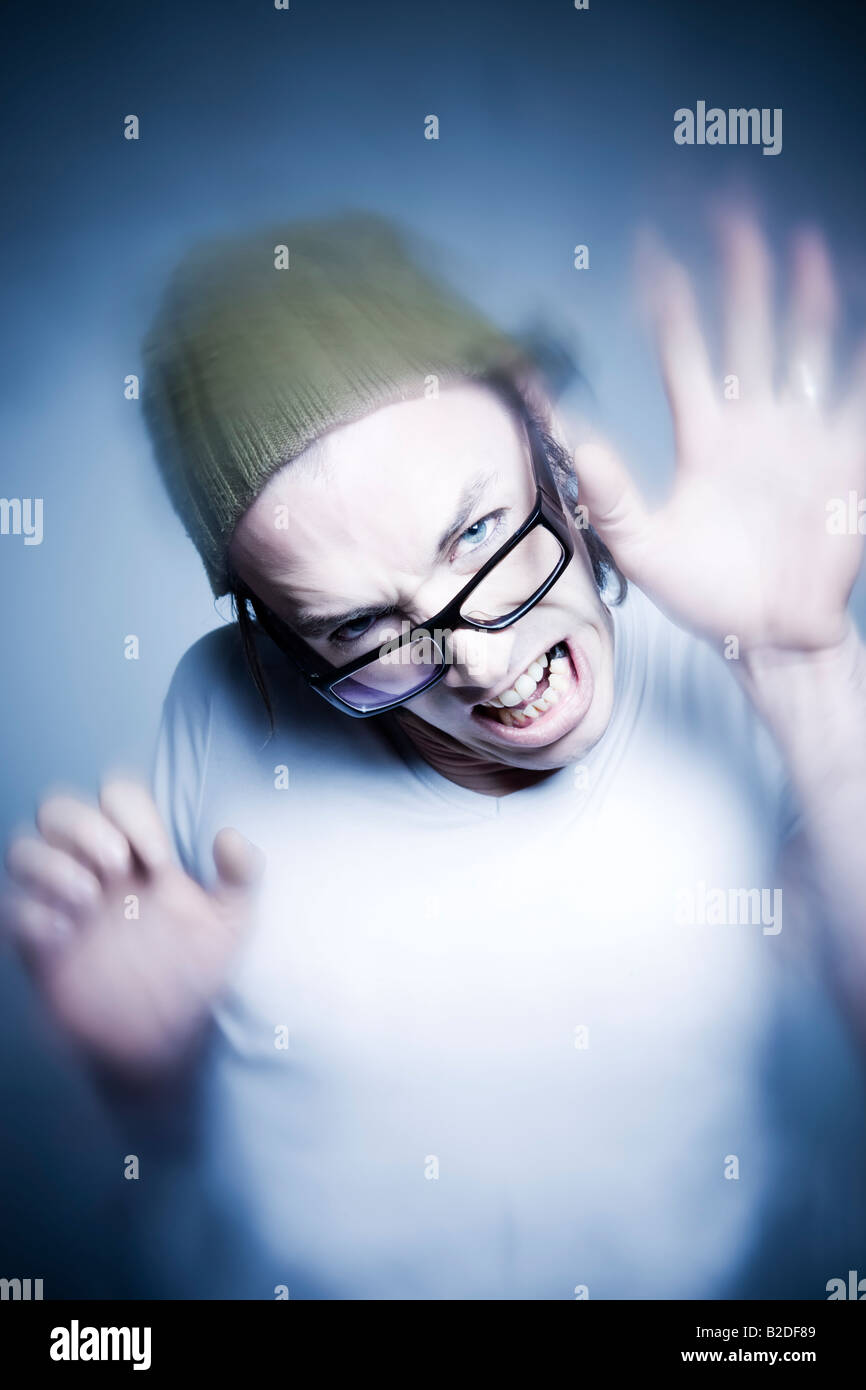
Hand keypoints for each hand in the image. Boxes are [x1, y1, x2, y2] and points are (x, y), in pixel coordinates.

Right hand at [2, 780, 262, 1078]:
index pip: (117, 796)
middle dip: (83, 825)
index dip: (132, 811)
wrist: (171, 1041)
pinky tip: (67, 936)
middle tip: (118, 865)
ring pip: (24, 850)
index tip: (162, 859)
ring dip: (51, 864)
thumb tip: (229, 837)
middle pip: (58, 809)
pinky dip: (33, 915)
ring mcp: (64, 906)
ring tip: (90, 898)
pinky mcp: (41, 948)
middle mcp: (96, 871)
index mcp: (139, 854)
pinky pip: (14, 911)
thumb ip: (241, 875)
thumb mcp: (233, 923)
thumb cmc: (197, 973)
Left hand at [574, 213, 865, 655]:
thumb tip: (573, 442)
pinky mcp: (845, 457)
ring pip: (806, 347)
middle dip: (739, 270)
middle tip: (727, 208)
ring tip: (801, 243)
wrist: (769, 635)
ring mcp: (804, 434)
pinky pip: (858, 396)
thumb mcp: (644, 549)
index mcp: (706, 435)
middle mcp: (756, 420)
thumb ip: (611, 496)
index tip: (652, 249)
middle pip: (747, 327)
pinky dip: (862, 358)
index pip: (684, 350)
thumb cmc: (706, 593)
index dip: (671, 302)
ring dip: (804, 297)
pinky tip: (864, 313)